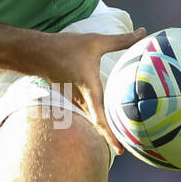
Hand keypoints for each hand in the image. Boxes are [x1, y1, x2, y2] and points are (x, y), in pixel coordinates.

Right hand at [38, 25, 146, 156]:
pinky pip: (88, 111)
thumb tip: (143, 32)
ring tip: (123, 136)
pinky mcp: (72, 98)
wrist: (37, 53)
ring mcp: (75, 100)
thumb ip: (121, 40)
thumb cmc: (65, 47)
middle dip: (112, 137)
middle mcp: (81, 99)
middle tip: (128, 148)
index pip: (100, 118)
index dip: (110, 135)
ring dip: (106, 127)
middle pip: (98, 124)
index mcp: (88, 89)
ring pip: (93, 118)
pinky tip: (110, 116)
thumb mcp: (95, 41)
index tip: (120, 149)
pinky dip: (99, 117)